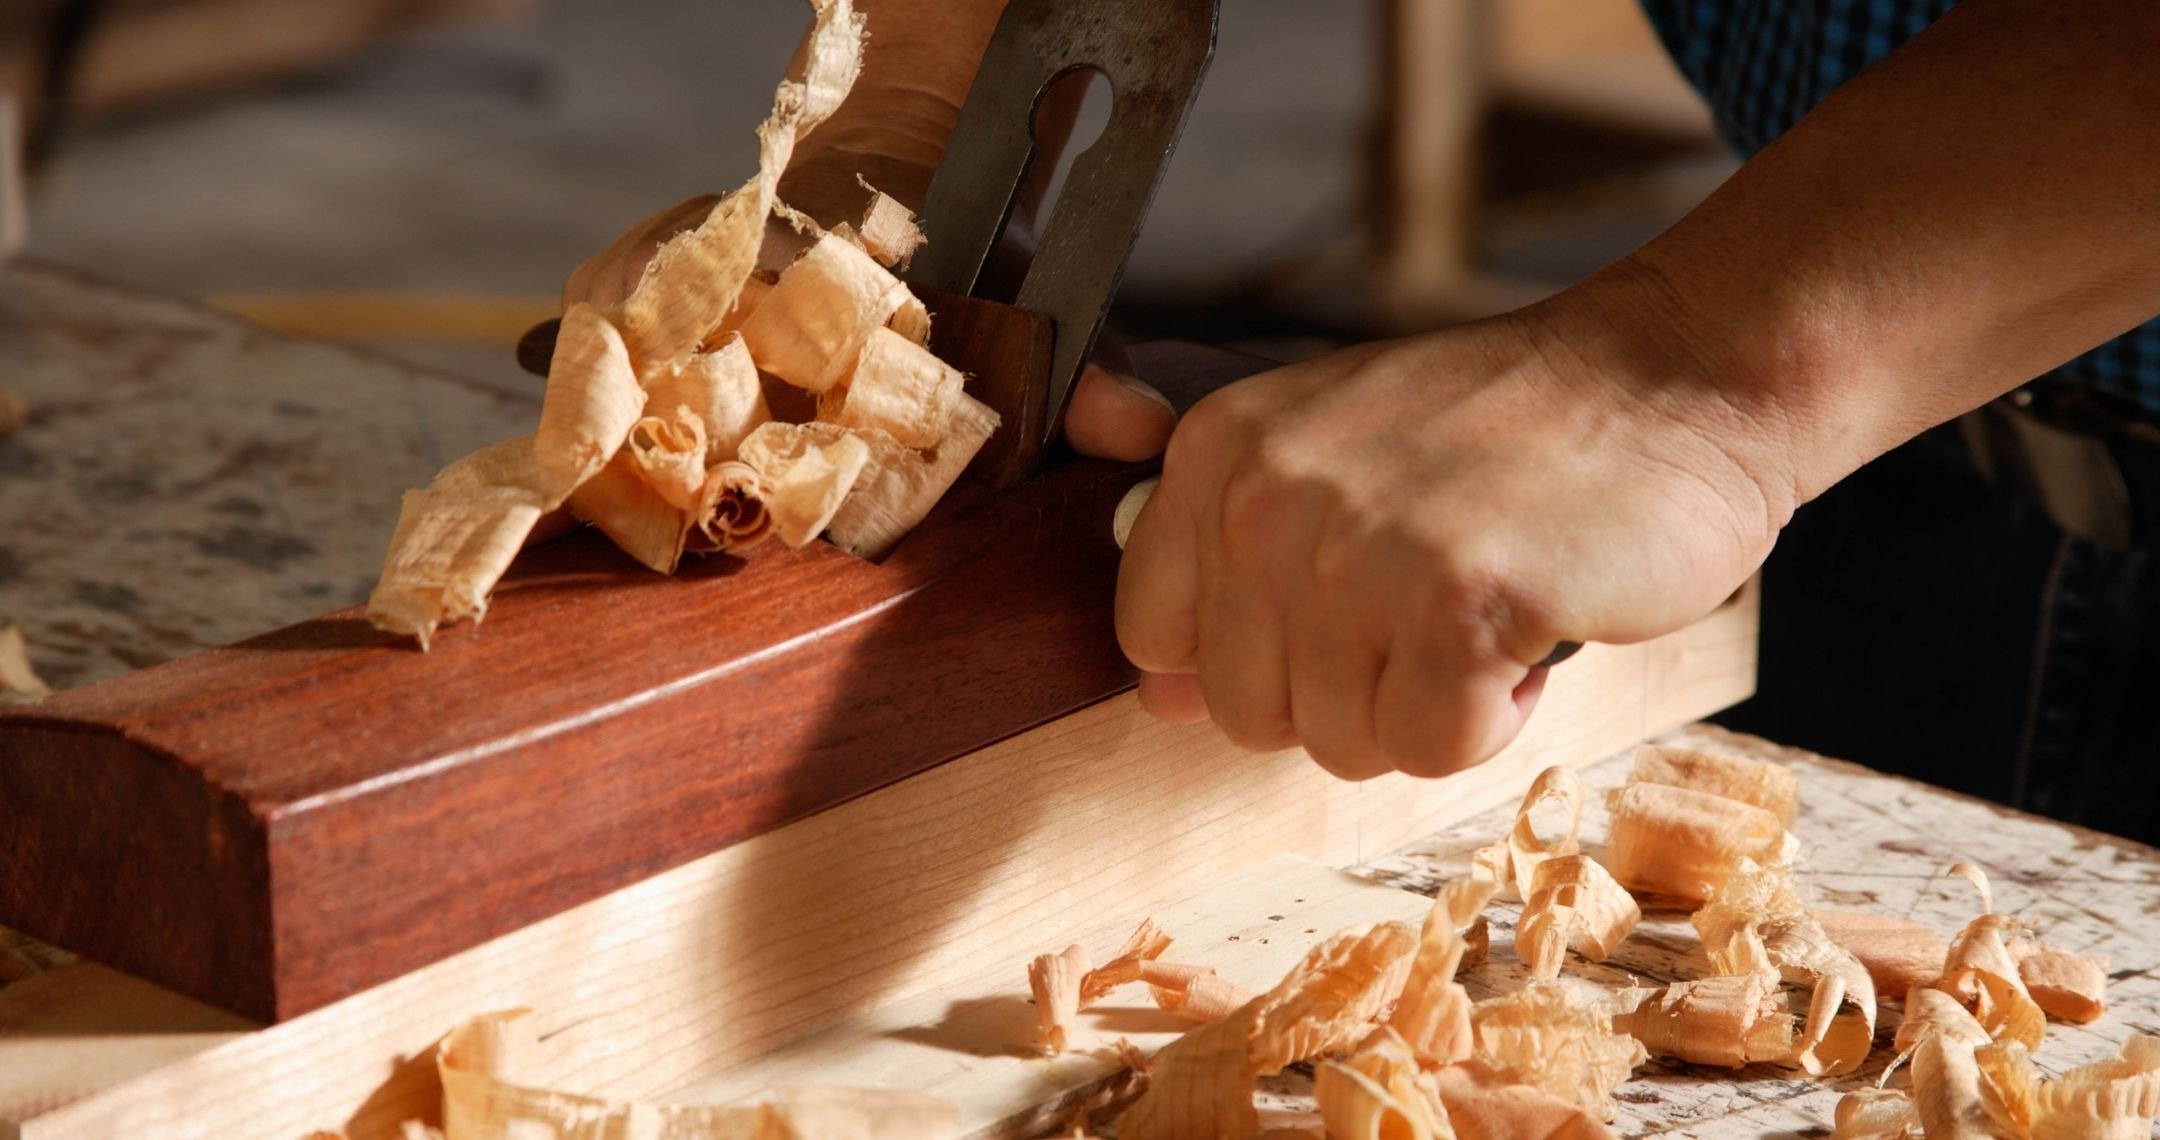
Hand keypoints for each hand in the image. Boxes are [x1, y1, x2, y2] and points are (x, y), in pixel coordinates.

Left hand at [1113, 285, 1796, 779]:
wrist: (1676, 379)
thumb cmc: (1509, 434)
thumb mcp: (1332, 455)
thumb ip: (1227, 565)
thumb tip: (1155, 697)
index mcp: (1221, 450)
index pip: (1151, 636)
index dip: (1253, 653)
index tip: (1335, 610)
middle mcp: (1267, 495)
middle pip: (1245, 713)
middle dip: (1347, 691)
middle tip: (1431, 599)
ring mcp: (1358, 550)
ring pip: (1339, 745)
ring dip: (1429, 704)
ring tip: (1484, 600)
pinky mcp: (1456, 604)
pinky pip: (1431, 752)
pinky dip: (1496, 717)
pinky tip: (1528, 625)